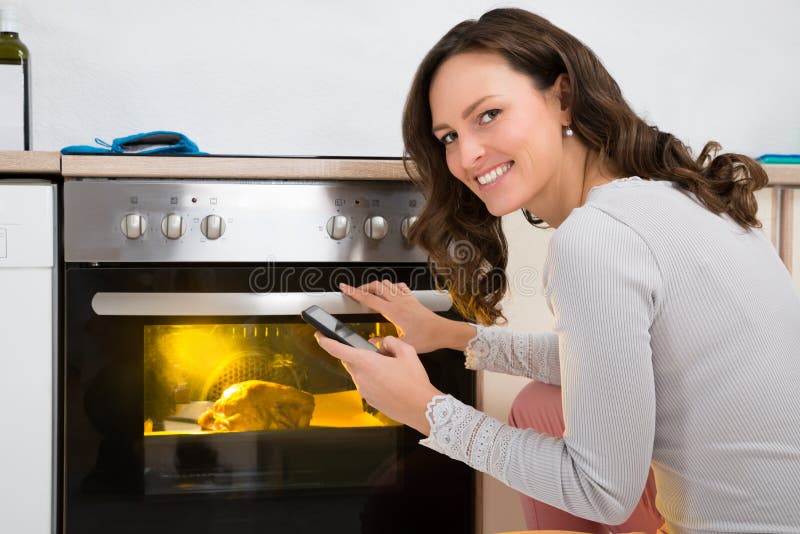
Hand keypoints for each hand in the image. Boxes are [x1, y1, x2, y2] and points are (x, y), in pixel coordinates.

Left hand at [314, 332, 441, 434]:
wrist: (421, 408)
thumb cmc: (414, 382)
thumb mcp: (407, 351)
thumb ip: (391, 342)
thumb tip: (382, 344)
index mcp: (367, 362)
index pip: (338, 350)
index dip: (326, 341)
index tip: (319, 336)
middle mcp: (361, 377)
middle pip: (352, 361)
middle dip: (362, 355)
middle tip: (382, 355)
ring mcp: (364, 390)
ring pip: (360, 373)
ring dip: (370, 369)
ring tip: (392, 371)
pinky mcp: (369, 400)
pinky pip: (367, 385)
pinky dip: (375, 380)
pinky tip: (391, 382)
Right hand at [339, 280, 447, 352]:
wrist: (444, 332)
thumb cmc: (427, 338)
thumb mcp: (404, 344)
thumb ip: (386, 343)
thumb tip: (373, 342)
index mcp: (393, 311)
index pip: (368, 298)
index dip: (354, 292)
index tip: (344, 287)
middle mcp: (399, 301)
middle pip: (376, 286)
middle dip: (363, 287)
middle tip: (355, 292)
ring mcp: (406, 298)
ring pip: (387, 284)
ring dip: (376, 285)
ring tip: (370, 292)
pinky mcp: (413, 299)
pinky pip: (399, 287)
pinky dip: (391, 286)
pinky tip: (391, 291)